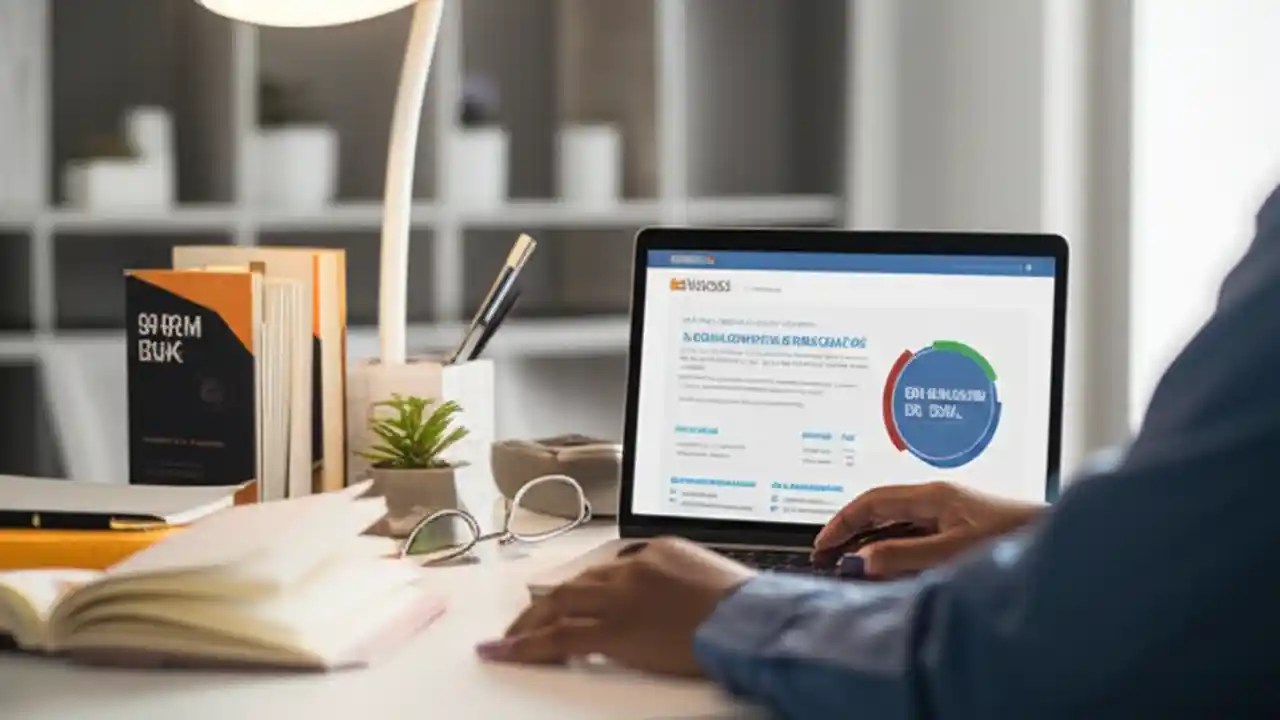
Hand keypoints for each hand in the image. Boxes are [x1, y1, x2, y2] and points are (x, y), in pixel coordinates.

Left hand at [476, 537, 756, 675]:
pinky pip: (561, 637)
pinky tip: (508, 651)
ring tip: (511, 637)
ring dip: (531, 620)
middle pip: (579, 581)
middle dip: (548, 600)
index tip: (577, 599)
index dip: (589, 587)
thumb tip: (679, 603)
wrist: (753, 622)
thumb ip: (686, 585)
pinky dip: (529, 645)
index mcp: (661, 550)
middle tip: (528, 617)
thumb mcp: (716, 582)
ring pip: (560, 603)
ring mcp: (621, 596)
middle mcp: (635, 566)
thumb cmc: (749, 608)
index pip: (612, 567)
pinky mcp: (615, 630)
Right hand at [814, 482, 1042, 579]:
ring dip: (872, 543)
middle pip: (881, 510)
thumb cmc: (1015, 539)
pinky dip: (895, 549)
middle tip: (827, 557)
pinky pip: (917, 535)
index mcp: (933, 494)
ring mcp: (952, 513)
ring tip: (852, 566)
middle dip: (851, 532)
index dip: (841, 522)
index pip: (872, 502)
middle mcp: (940, 499)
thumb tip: (859, 561)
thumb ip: (902, 556)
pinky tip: (891, 567)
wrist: (1060, 540)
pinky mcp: (964, 529)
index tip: (821, 546)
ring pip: (898, 524)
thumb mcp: (951, 552)